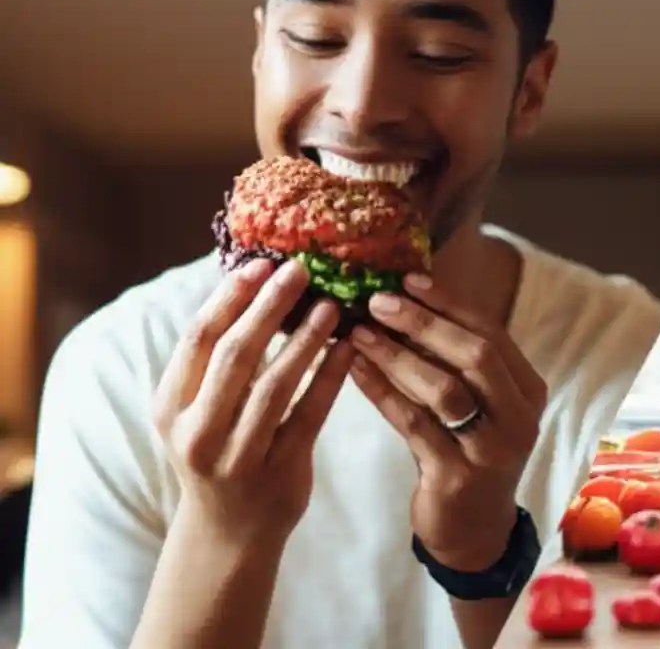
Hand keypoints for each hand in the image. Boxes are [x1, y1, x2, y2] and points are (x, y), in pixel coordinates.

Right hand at [152, 259, 354, 548]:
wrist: (227, 532)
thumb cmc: (217, 452)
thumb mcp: (196, 410)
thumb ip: (214, 362)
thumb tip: (251, 286)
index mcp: (171, 406)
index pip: (198, 339)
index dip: (230, 298)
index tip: (260, 265)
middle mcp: (197, 431)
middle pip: (235, 355)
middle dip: (268, 307)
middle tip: (301, 270)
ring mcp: (238, 455)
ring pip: (274, 385)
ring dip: (305, 340)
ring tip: (331, 305)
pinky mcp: (280, 471)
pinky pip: (310, 414)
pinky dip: (330, 377)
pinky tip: (349, 348)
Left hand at [348, 273, 547, 571]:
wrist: (473, 529)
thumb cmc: (468, 451)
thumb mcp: (477, 404)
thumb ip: (455, 361)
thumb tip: (405, 297)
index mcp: (528, 389)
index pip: (491, 332)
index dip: (448, 304)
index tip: (407, 279)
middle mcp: (519, 417)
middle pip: (475, 356)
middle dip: (423, 323)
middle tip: (377, 301)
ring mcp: (491, 450)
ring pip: (443, 390)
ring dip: (396, 357)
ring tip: (357, 333)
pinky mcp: (457, 477)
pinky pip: (413, 425)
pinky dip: (382, 393)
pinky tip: (355, 371)